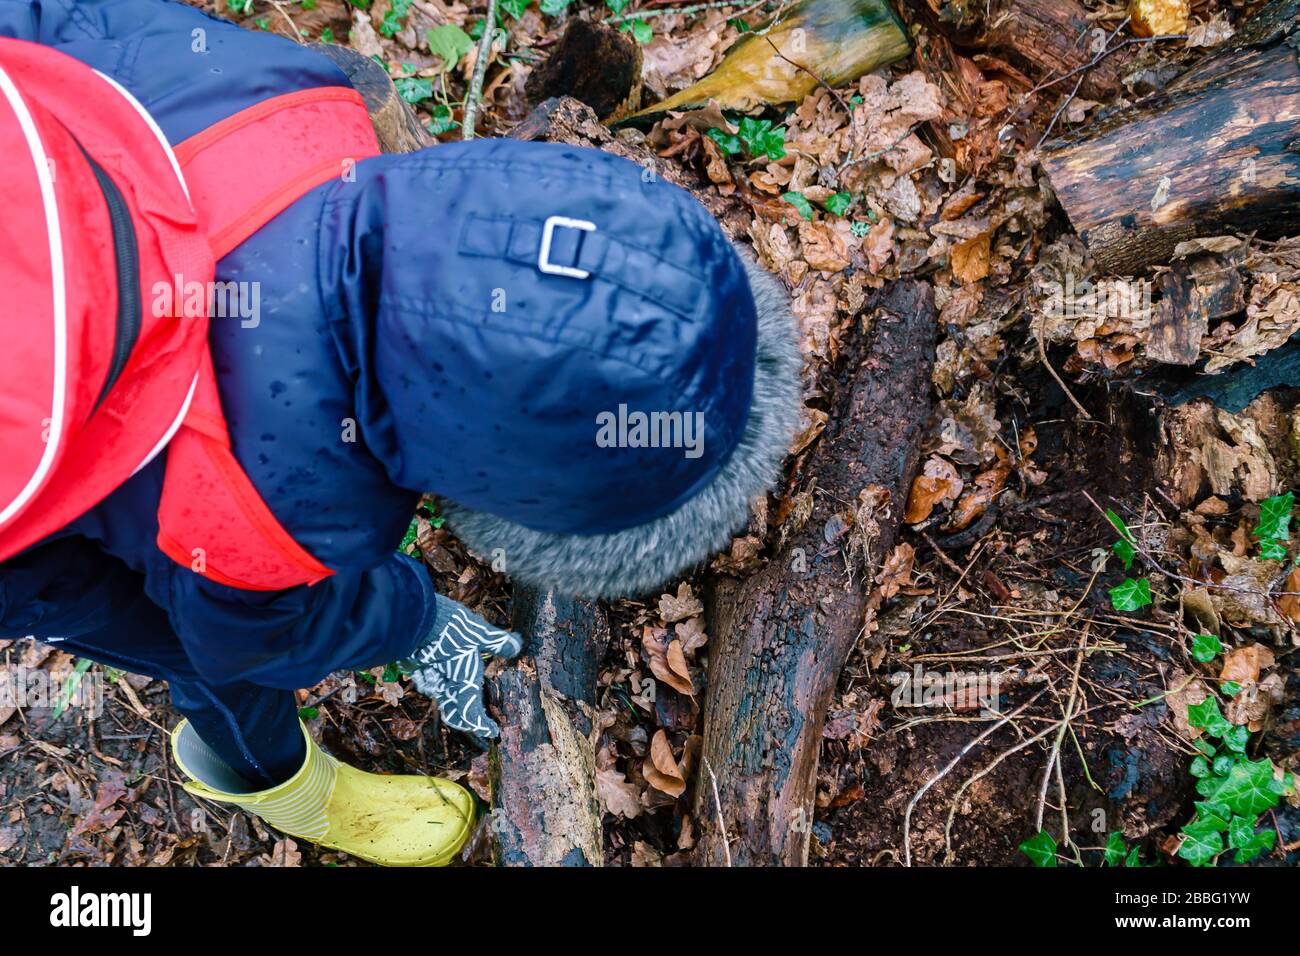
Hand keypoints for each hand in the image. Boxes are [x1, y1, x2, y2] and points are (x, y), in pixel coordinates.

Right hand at [407, 597, 522, 738]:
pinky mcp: (414, 669)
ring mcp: (427, 679)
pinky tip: (439, 675)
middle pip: (454, 711)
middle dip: (466, 718)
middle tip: (477, 721)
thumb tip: (517, 646)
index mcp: (463, 681)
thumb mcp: (479, 632)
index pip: (472, 713)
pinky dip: (435, 683)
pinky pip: (427, 683)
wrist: (412, 618)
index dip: (482, 725)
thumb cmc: (449, 627)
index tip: (492, 732)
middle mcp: (444, 685)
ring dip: (450, 700)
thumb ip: (498, 642)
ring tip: (460, 696)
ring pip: (439, 697)